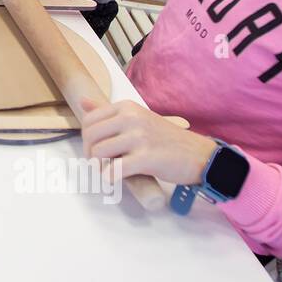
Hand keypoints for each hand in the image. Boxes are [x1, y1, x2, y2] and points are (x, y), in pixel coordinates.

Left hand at [80, 99, 212, 184]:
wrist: (199, 155)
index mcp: (127, 107)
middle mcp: (131, 118)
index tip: (96, 150)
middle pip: (90, 135)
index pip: (89, 120)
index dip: (87, 139)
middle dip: (89, 154)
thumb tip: (82, 100)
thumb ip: (110, 112)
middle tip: (100, 164)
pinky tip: (115, 180)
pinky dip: (109, 178)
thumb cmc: (166, 139)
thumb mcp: (138, 118)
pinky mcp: (146, 158)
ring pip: (99, 152)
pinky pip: (115, 169)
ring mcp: (139, 137)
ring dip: (98, 167)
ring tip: (108, 172)